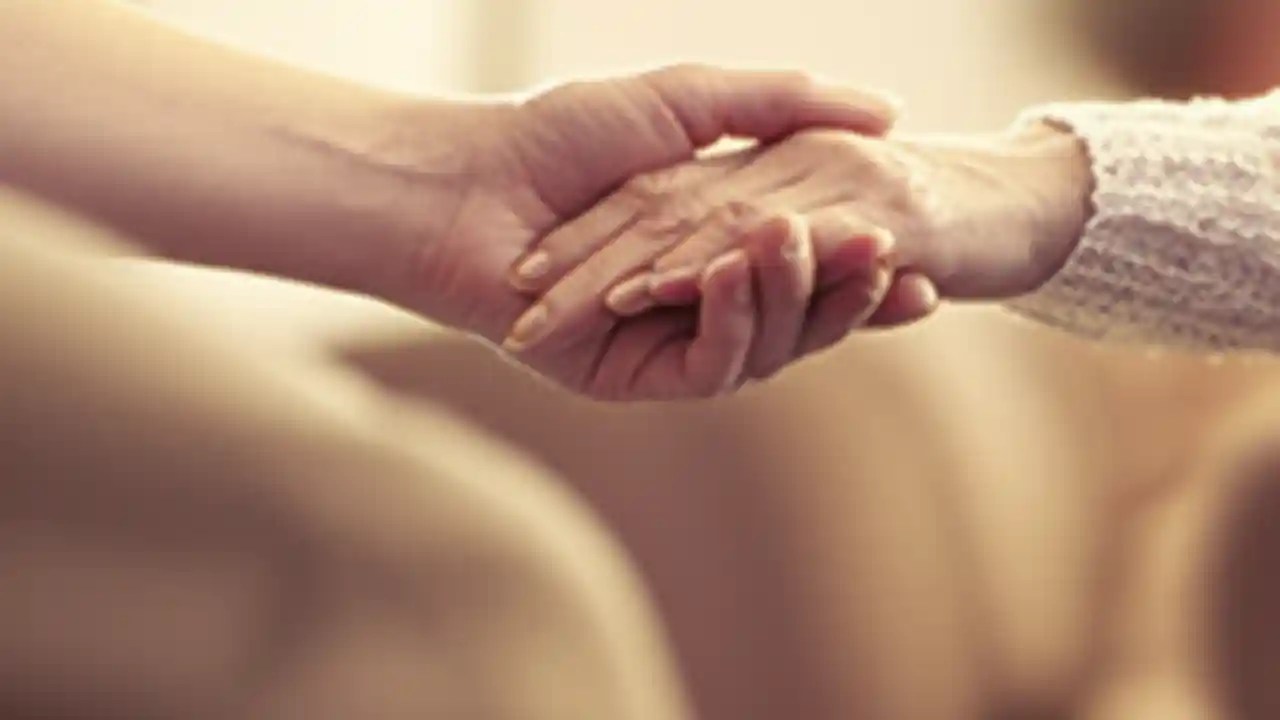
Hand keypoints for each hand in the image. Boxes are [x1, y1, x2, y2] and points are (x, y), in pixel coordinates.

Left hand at [502, 122, 1092, 378]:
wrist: (468, 185)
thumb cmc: (564, 133)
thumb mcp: (689, 101)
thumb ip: (780, 103)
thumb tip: (883, 108)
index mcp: (710, 242)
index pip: (807, 263)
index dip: (863, 260)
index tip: (923, 246)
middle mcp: (693, 298)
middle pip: (797, 310)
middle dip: (849, 284)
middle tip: (896, 252)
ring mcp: (665, 340)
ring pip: (765, 341)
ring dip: (804, 297)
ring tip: (842, 248)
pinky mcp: (635, 378)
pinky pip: (712, 364)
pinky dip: (741, 318)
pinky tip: (753, 268)